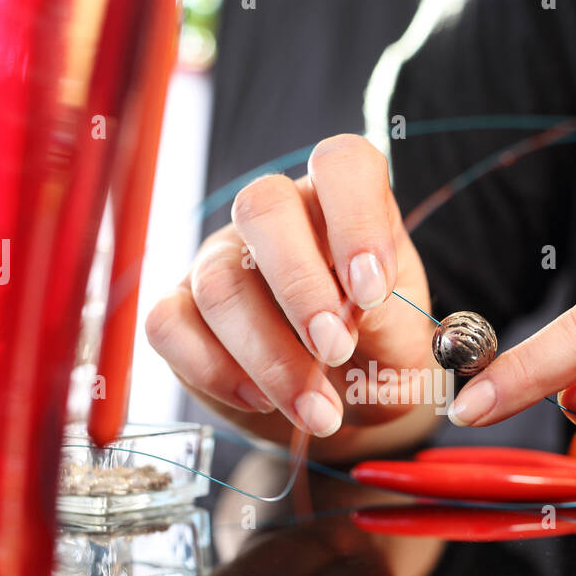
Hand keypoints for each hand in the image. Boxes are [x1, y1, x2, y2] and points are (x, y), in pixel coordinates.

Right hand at [145, 134, 436, 457]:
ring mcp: (221, 259)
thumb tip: (355, 305)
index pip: (342, 164)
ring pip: (220, 283)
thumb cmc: (380, 359)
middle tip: (337, 351)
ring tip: (318, 411)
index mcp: (342, 205)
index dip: (355, 219)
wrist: (347, 407)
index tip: (371, 291)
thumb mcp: (406, 344)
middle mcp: (276, 218)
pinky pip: (169, 326)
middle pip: (263, 207)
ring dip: (271, 357)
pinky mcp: (180, 309)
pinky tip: (261, 400)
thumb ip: (389, 318)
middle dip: (300, 288)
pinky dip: (217, 372)